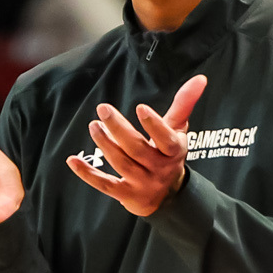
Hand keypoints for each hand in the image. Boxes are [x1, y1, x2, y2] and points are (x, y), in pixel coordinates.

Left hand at [67, 76, 207, 217]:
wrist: (167, 194)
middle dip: (119, 129)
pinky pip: (104, 185)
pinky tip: (72, 160)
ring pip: (121, 163)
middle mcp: (159, 169)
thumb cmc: (168, 153)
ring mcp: (142, 183)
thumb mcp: (178, 130)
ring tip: (94, 126)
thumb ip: (184, 104)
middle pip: (137, 148)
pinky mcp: (126, 194)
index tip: (141, 108)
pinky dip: (87, 174)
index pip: (166, 139)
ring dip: (105, 144)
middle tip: (103, 109)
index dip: (154, 125)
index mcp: (173, 151)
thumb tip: (200, 78)